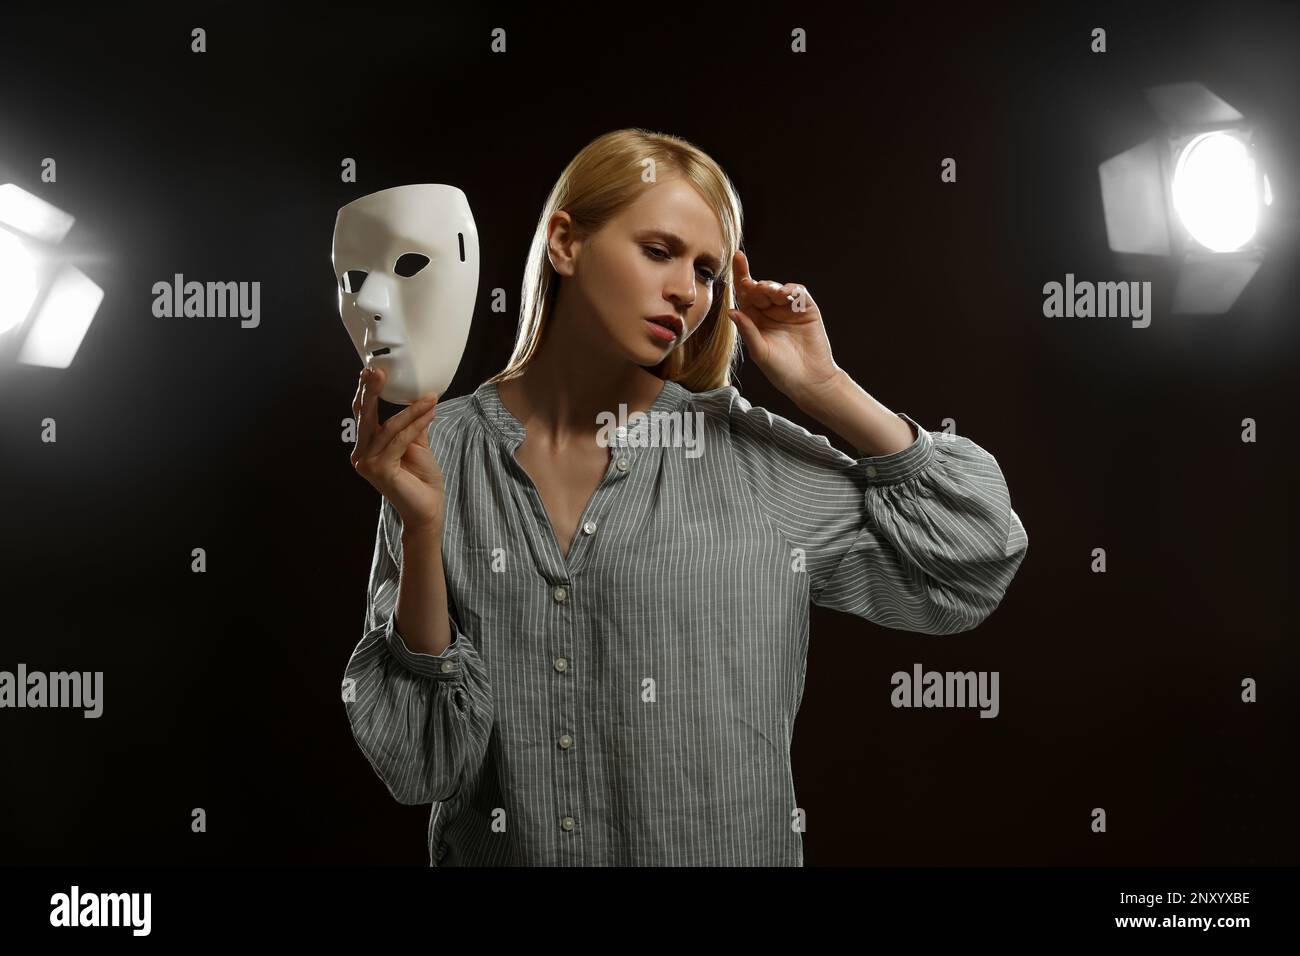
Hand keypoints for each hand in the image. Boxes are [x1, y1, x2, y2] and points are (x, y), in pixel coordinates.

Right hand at [350, 366, 444, 537]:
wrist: (427, 509)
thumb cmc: (420, 479)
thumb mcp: (416, 444)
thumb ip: (412, 423)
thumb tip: (417, 396)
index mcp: (365, 447)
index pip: (363, 414)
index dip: (366, 391)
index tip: (372, 369)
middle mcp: (360, 455)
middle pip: (365, 416)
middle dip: (372, 391)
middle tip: (379, 369)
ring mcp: (367, 464)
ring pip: (387, 428)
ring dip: (411, 411)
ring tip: (430, 398)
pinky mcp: (380, 470)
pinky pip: (399, 440)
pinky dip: (416, 425)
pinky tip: (430, 413)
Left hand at [727, 249, 842, 404]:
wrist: (810, 380)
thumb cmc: (781, 370)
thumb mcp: (760, 351)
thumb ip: (748, 331)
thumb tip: (731, 311)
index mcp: (754, 319)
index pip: (745, 294)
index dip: (741, 275)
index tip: (737, 257)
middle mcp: (770, 311)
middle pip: (760, 288)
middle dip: (757, 285)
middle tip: (755, 287)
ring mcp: (788, 309)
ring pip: (778, 288)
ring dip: (773, 287)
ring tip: (770, 293)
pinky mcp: (806, 310)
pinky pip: (798, 292)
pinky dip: (792, 290)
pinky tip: (786, 294)